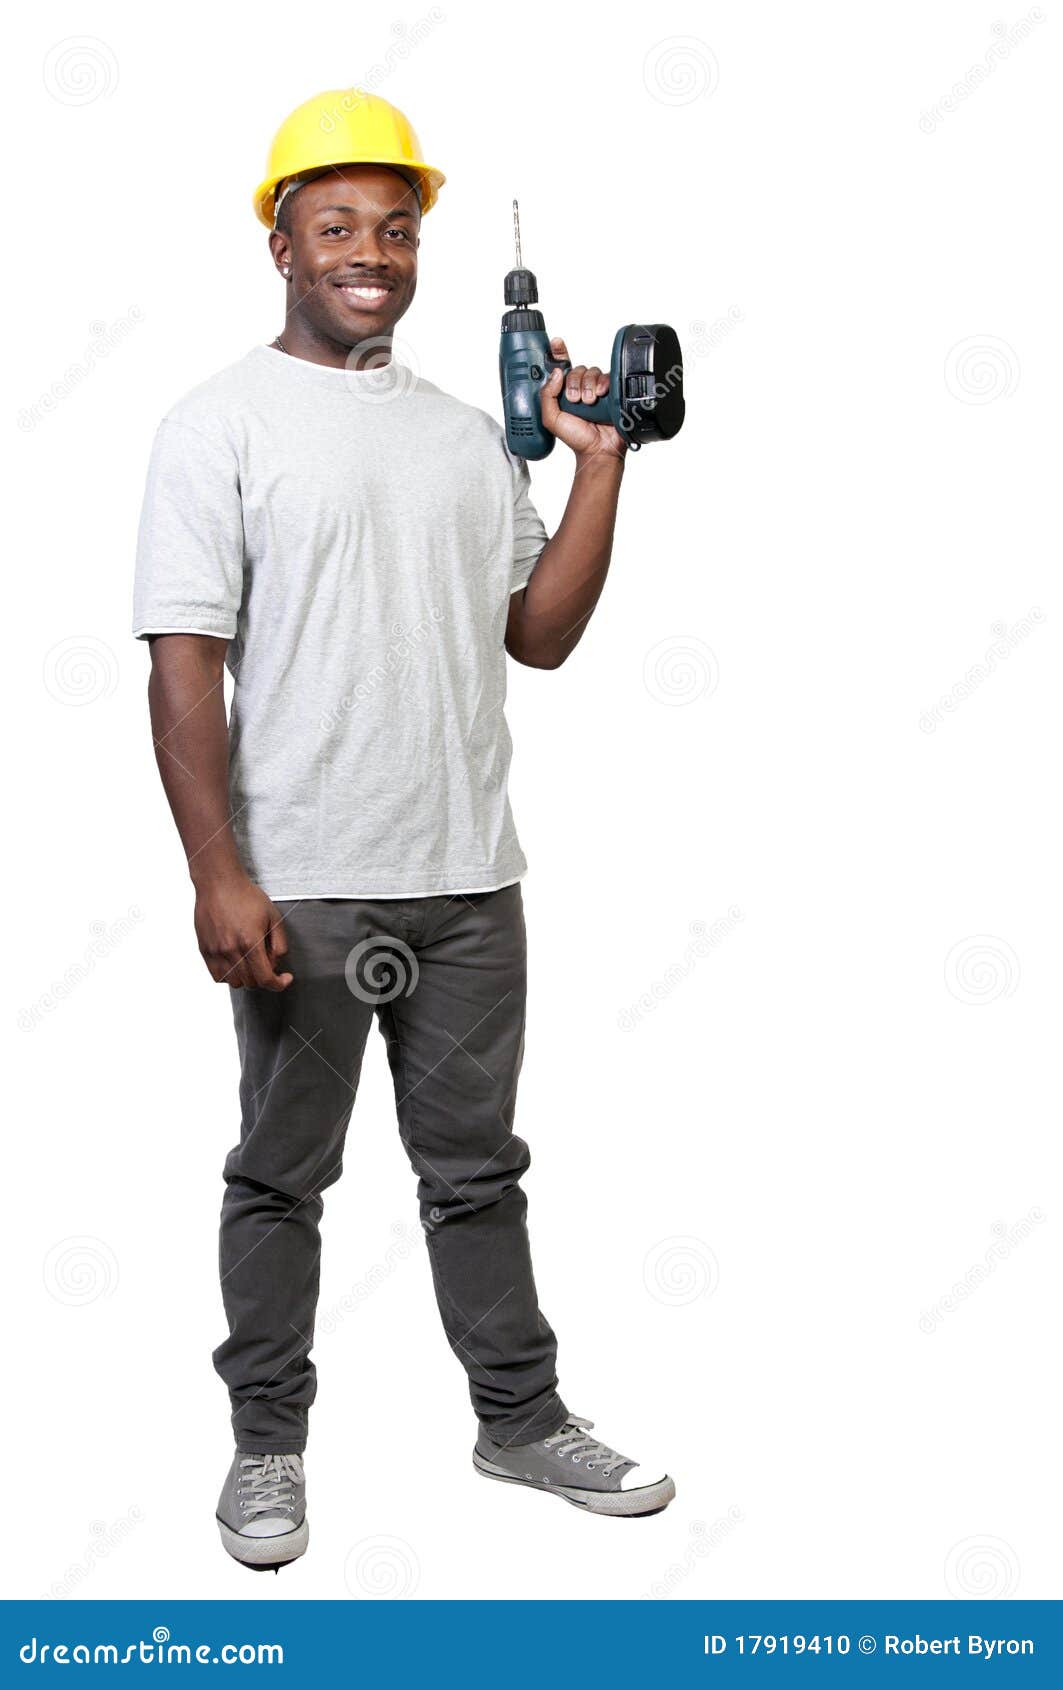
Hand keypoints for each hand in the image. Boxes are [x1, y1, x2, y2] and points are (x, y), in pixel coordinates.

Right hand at [194, 871, 292, 990]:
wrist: (219, 883)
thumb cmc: (246, 896)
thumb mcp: (273, 916)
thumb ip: (280, 943)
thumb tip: (276, 963)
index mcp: (250, 942)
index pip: (265, 979)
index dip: (278, 984)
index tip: (284, 978)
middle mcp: (231, 950)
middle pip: (250, 982)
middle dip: (264, 977)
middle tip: (268, 962)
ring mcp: (215, 951)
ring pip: (234, 982)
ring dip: (246, 978)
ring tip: (251, 962)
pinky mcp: (205, 950)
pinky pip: (217, 976)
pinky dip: (229, 976)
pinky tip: (236, 963)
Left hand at [540, 337, 626, 461]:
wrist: (598, 450)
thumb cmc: (576, 438)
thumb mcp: (551, 419)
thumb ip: (547, 396)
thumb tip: (555, 373)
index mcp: (564, 392)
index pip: (561, 367)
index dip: (558, 353)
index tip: (556, 343)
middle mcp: (580, 388)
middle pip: (577, 369)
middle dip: (574, 382)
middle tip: (574, 399)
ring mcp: (596, 389)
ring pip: (592, 371)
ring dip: (587, 385)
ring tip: (588, 402)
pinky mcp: (611, 391)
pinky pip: (607, 376)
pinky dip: (603, 383)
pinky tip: (600, 395)